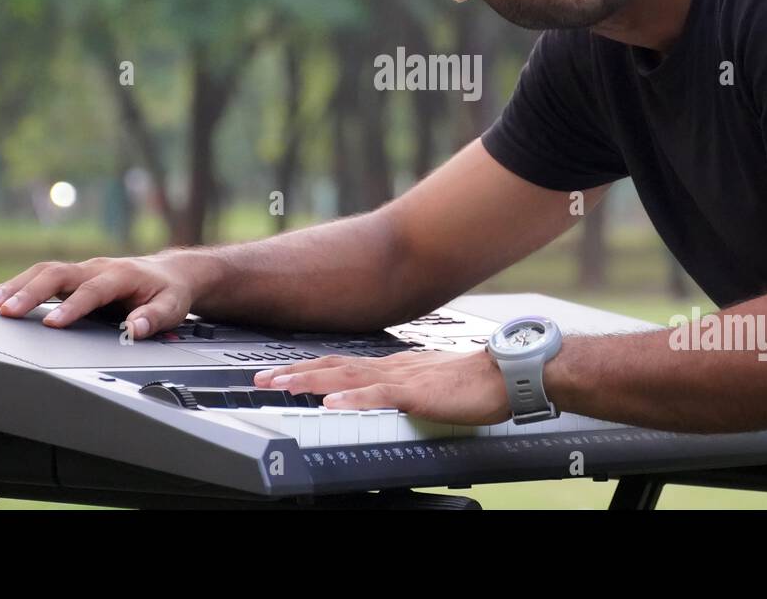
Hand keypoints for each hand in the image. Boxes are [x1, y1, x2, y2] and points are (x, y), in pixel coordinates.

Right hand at [0, 251, 201, 338]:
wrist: (168, 273)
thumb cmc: (168, 292)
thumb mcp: (172, 307)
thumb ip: (154, 318)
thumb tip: (134, 330)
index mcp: (121, 275)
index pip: (93, 290)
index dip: (73, 307)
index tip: (53, 324)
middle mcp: (97, 268)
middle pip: (58, 274)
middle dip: (30, 292)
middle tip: (5, 310)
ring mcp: (82, 271)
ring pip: (43, 272)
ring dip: (15, 286)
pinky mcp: (72, 278)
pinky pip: (40, 277)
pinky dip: (15, 286)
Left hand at [253, 348, 510, 424]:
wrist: (506, 374)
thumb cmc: (475, 383)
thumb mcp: (428, 387)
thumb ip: (403, 391)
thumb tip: (382, 398)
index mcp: (392, 367)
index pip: (340, 366)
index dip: (307, 369)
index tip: (277, 373)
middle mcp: (390, 367)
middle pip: (333, 367)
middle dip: (294, 372)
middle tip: (260, 378)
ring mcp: (402, 377)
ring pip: (347, 377)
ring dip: (311, 380)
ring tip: (280, 384)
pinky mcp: (417, 391)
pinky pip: (379, 395)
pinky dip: (352, 397)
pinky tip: (331, 401)